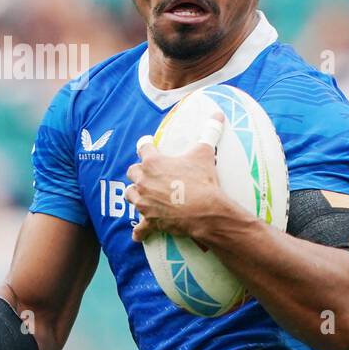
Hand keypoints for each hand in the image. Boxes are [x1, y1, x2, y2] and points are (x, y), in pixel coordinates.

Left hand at [127, 112, 229, 241]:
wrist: (205, 211)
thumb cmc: (203, 181)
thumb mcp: (205, 153)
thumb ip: (209, 132)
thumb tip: (218, 114)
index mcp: (154, 162)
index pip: (143, 147)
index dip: (146, 145)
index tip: (148, 145)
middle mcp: (144, 180)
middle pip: (132, 172)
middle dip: (139, 172)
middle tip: (149, 173)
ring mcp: (145, 201)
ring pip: (130, 195)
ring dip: (136, 194)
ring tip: (143, 195)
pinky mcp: (151, 220)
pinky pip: (140, 228)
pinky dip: (140, 231)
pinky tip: (138, 234)